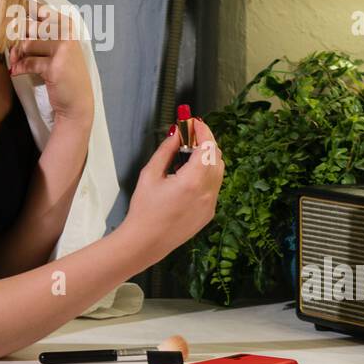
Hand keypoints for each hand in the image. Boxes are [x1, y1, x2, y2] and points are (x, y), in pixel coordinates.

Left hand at [7, 0, 93, 127]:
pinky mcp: (53, 66)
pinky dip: (19, 68)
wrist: (77, 101)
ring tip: (16, 61)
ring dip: (18, 54)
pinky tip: (15, 71)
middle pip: (30, 26)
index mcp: (68, 25)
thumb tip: (14, 23)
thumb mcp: (59, 47)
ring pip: (27, 43)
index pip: (41, 10)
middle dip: (18, 37)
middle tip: (15, 49)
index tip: (15, 19)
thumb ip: (42, 33)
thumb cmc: (66, 73)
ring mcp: (62, 50)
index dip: (24, 13)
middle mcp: (67, 34)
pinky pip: (27, 62)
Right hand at [125, 117, 224, 261]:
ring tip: (187, 155)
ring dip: (208, 158)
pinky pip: (214, 187)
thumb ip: (167, 150)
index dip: (203, 130)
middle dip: (206, 142)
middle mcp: (207, 192)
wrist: (146, 242)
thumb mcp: (150, 174)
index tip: (194, 122)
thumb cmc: (144, 210)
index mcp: (192, 181)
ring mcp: (211, 204)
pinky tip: (188, 176)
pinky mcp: (209, 213)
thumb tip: (177, 133)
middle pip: (217, 157)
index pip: (208, 146)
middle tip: (189, 135)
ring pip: (218, 171)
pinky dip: (207, 174)